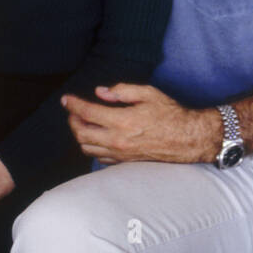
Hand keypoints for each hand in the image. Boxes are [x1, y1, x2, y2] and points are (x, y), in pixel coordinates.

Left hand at [63, 84, 218, 164]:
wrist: (187, 139)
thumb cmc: (170, 114)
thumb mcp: (148, 94)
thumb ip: (122, 91)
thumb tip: (100, 92)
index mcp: (122, 121)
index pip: (87, 112)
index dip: (73, 105)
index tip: (65, 99)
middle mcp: (117, 140)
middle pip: (81, 133)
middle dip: (72, 121)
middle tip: (73, 111)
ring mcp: (120, 153)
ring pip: (87, 147)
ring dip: (80, 134)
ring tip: (83, 123)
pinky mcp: (124, 161)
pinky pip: (99, 157)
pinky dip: (92, 146)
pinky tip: (96, 136)